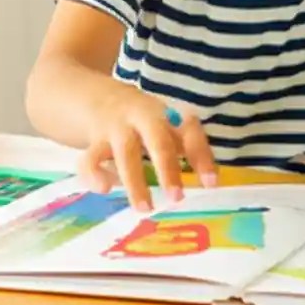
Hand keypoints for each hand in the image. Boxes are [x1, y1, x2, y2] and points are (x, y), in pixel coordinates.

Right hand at [76, 90, 217, 210]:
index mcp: (167, 114)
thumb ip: (186, 147)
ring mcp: (116, 128)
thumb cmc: (142, 120)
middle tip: (177, 197)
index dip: (201, 156)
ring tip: (145, 208)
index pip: (189, 132)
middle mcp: (143, 117)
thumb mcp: (165, 125)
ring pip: (126, 154)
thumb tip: (211, 183)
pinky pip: (92, 158)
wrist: (94, 96)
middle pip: (157, 140)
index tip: (212, 184)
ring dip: (135, 183)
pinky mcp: (94, 140)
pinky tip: (104, 189)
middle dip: (168, 168)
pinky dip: (95, 174)